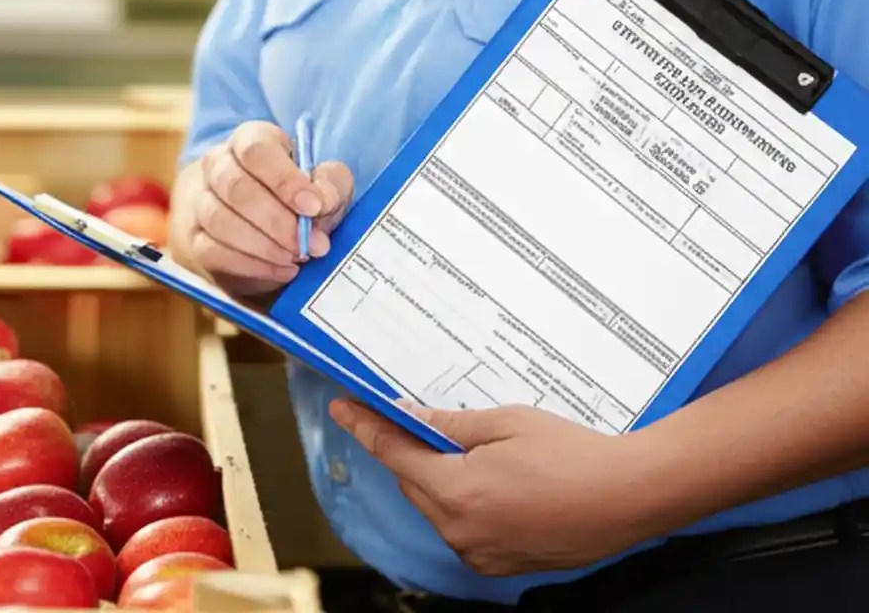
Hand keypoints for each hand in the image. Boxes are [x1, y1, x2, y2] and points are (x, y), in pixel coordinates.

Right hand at [191, 121, 352, 296]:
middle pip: (236, 187)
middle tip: (308, 244)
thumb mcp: (326, 184)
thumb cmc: (298, 197)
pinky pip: (214, 252)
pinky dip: (252, 265)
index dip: (285, 179)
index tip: (313, 207)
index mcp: (250, 140)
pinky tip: (281, 269)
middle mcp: (217, 165)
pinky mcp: (196, 239)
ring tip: (296, 257)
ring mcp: (201, 201)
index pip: (256, 151)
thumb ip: (331, 185)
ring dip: (264, 245)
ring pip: (220, 221)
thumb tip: (322, 199)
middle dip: (276, 221)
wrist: (267, 227)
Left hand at [330, 399, 667, 575]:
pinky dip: (467, 506)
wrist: (630, 496)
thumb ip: (448, 424)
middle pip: (412, 484)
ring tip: (483, 455)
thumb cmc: (572, 453)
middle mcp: (459, 530)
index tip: (344, 409)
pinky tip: (499, 485)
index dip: (366, 428)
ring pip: (437, 508)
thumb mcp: (504, 423)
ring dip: (442, 481)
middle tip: (429, 423)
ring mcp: (479, 553)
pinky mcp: (499, 564)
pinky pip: (464, 530)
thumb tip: (407, 417)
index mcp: (455, 491)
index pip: (393, 454)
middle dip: (414, 454)